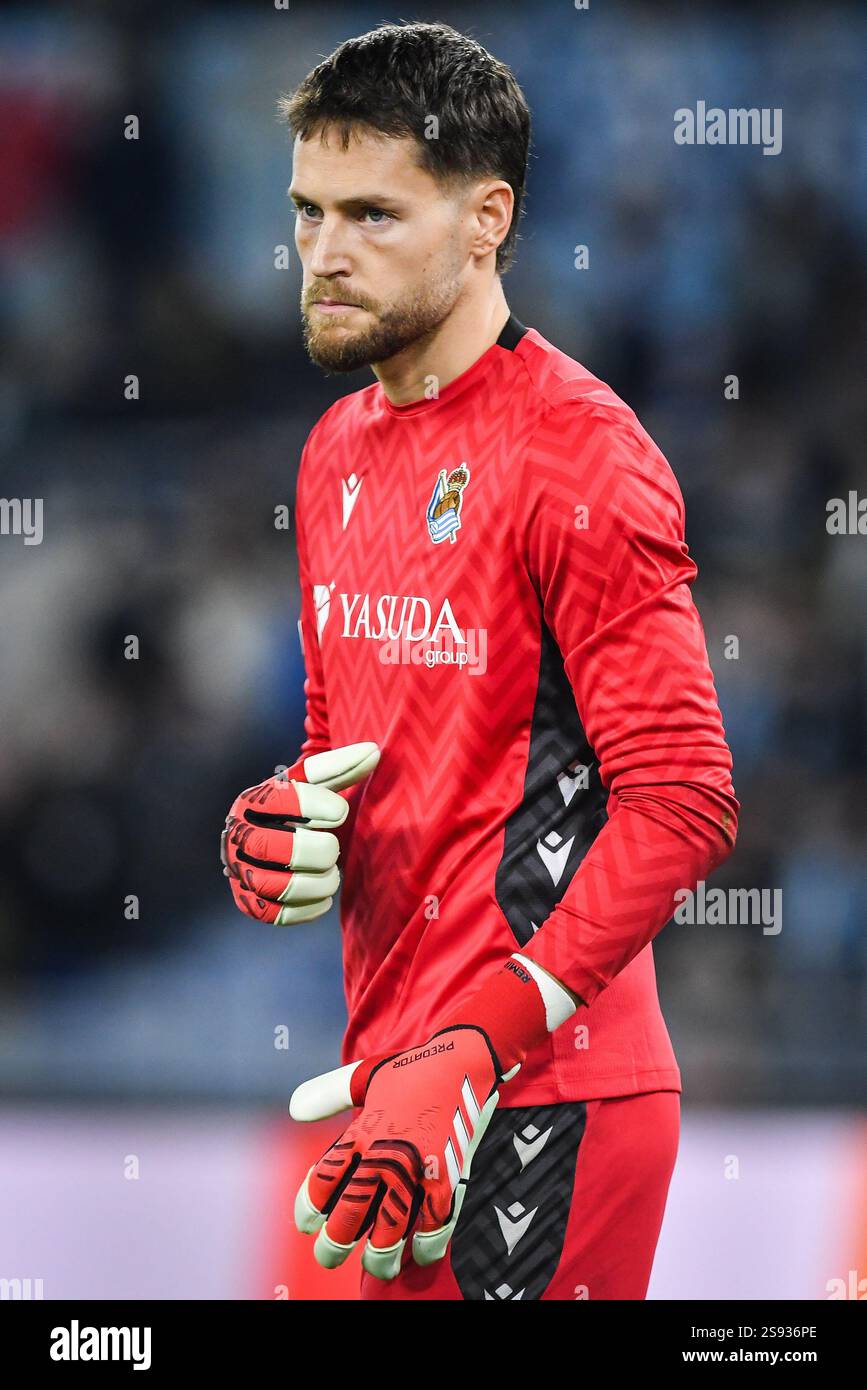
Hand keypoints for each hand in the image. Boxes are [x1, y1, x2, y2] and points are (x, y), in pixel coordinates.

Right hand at [221, 742, 378, 924]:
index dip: (324, 806)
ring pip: (279, 886)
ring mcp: (239, 871)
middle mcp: (238, 835)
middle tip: (333, 849)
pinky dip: (308, 908)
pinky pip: (277, 915)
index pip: (288, 799)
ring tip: (331, 873)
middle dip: (321, 851)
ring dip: (319, 882)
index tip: (339, 812)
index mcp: (253, 800)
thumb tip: (375, 751)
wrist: (262, 841)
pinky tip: (322, 895)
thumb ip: (341, 767)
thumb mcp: (313, 785)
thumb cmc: (295, 809)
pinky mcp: (247, 903)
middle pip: (280, 848)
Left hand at [290, 1025, 504, 1279]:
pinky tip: (419, 1254)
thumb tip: (294, 1109)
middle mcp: (384, 1153)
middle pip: (351, 1211)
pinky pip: (435, 1221)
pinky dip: (427, 1243)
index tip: (306, 1223)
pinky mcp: (447, 1174)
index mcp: (361, 1130)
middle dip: (335, 1243)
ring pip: (392, 1227)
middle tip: (327, 1257)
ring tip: (375, 1267)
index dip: (309, 1206)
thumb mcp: (363, 1075)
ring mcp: (417, 1167)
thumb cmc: (410, 1069)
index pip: (324, 1178)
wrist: (460, 1060)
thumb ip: (328, 1093)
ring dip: (380, 1255)